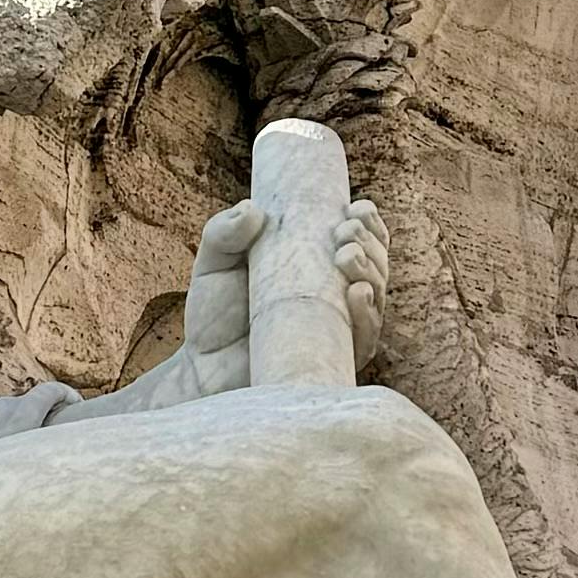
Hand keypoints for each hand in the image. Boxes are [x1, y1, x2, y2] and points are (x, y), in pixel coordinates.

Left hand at [176, 182, 392, 394]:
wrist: (201, 370)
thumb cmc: (214, 315)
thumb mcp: (213, 264)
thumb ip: (223, 232)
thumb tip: (252, 209)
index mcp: (317, 266)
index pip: (360, 240)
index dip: (367, 222)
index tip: (353, 207)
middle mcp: (336, 297)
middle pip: (376, 264)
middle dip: (371, 241)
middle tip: (345, 231)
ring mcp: (338, 331)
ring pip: (376, 298)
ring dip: (371, 271)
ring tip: (346, 254)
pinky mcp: (334, 362)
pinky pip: (363, 341)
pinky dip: (366, 314)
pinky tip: (357, 293)